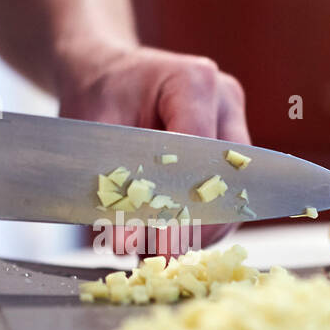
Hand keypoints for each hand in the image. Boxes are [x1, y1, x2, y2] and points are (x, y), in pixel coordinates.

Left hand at [57, 44, 249, 253]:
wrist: (103, 71)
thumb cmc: (96, 92)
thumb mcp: (93, 134)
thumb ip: (112, 187)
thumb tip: (127, 243)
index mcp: (193, 82)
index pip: (200, 157)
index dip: (184, 207)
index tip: (165, 246)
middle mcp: (223, 99)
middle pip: (229, 179)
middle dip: (198, 225)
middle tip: (163, 258)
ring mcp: (233, 120)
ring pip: (235, 192)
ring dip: (203, 227)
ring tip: (162, 251)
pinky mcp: (231, 143)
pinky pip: (227, 192)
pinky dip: (201, 219)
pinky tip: (171, 235)